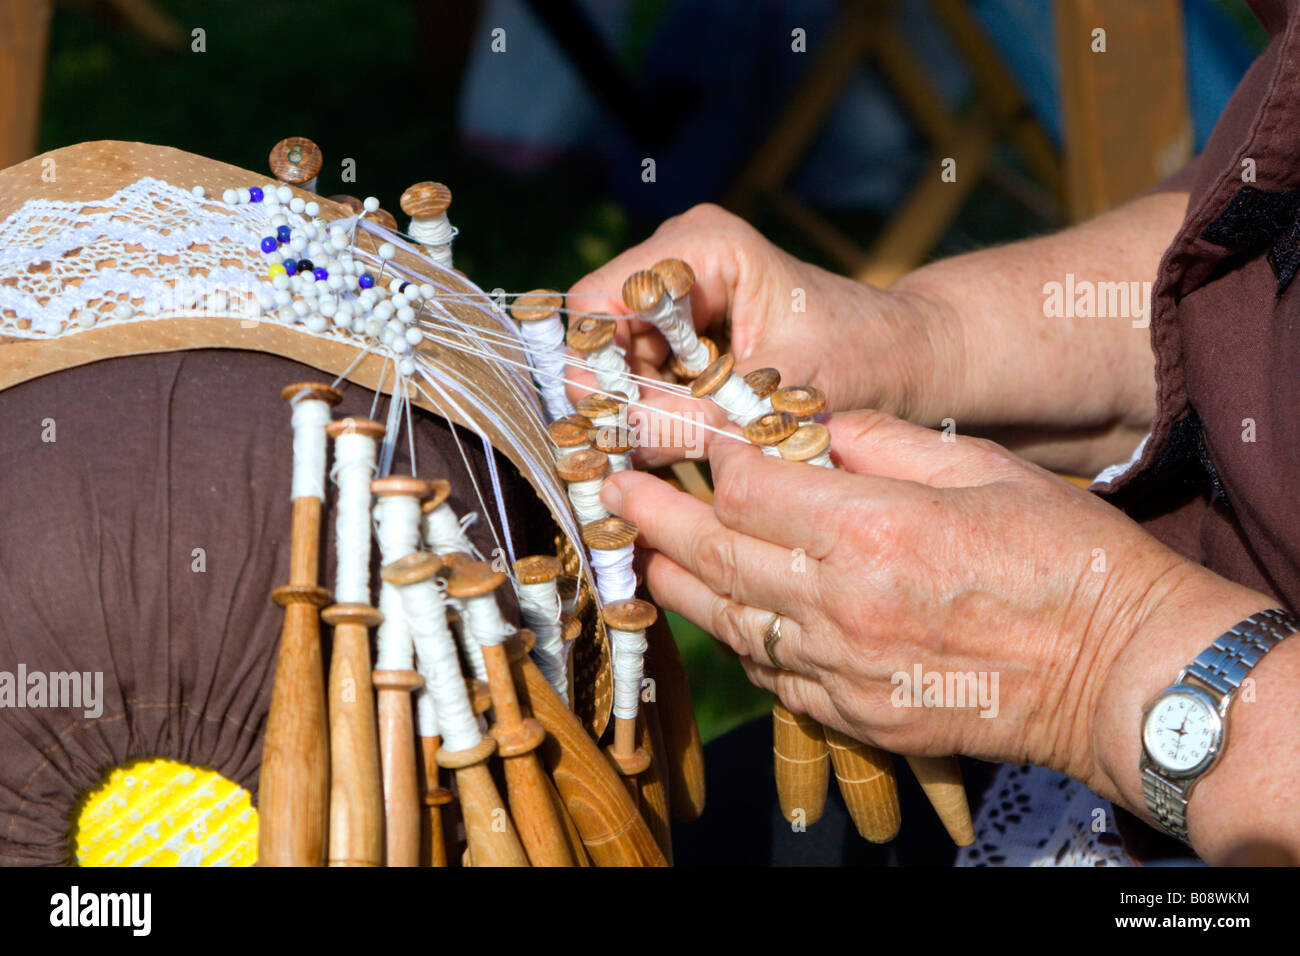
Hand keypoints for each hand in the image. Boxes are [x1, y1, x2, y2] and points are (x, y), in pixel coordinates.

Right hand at [564, 204, 957, 465]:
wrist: (906, 358)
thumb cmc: (863, 359)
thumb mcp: (775, 398)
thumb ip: (691, 421)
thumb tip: (608, 449)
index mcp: (702, 248)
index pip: (597, 301)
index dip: (590, 367)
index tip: (607, 427)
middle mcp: (679, 259)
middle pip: (600, 334)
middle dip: (615, 396)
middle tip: (639, 452)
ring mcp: (681, 294)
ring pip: (616, 362)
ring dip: (636, 411)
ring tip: (675, 447)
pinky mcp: (687, 330)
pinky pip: (642, 376)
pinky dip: (656, 413)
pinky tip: (685, 438)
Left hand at [599, 408, 1207, 793]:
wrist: (1120, 672)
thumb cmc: (1066, 557)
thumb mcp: (980, 467)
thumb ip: (883, 441)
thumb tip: (812, 427)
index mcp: (871, 526)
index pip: (748, 485)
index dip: (714, 458)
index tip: (695, 442)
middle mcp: (841, 600)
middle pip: (718, 551)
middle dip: (656, 517)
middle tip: (612, 492)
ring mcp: (844, 666)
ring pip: (729, 620)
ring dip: (677, 583)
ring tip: (640, 556)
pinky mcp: (857, 714)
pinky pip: (772, 674)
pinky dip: (736, 640)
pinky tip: (717, 617)